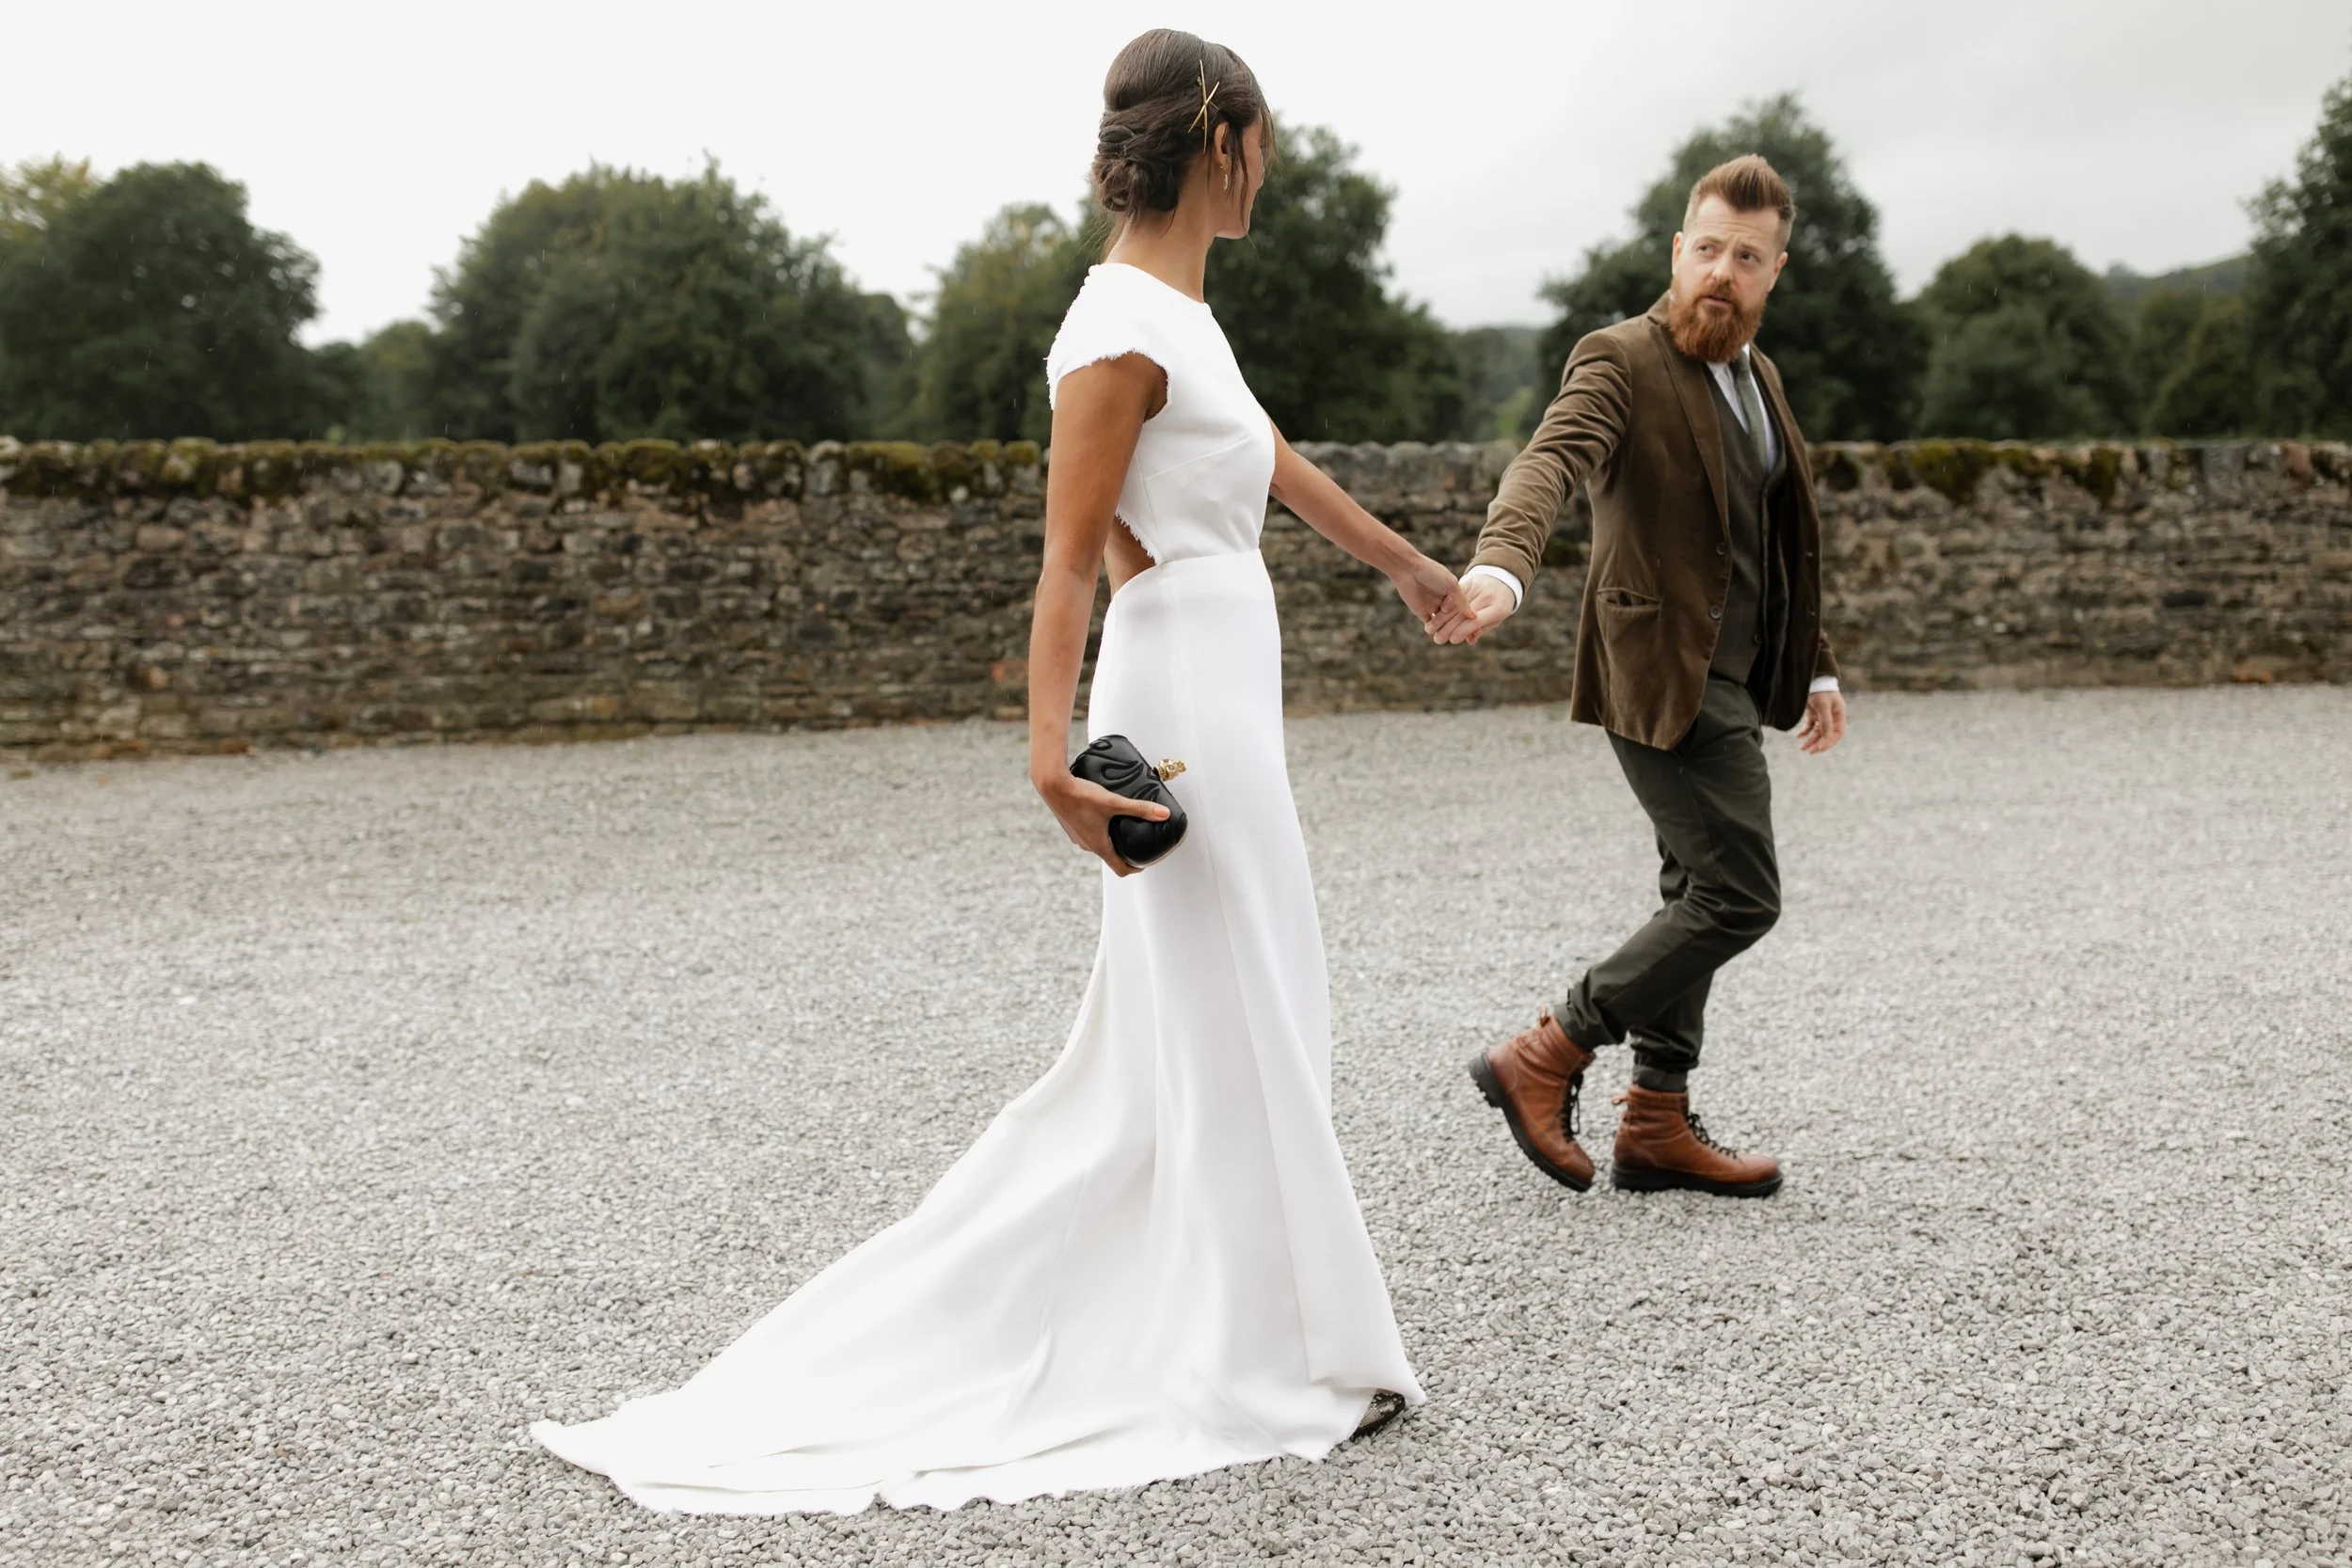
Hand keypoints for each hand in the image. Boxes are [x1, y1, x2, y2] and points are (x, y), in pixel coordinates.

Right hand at [1033, 771, 1169, 876]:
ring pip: (1099, 845)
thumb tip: (1164, 814)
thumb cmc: (1080, 795)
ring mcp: (1077, 837)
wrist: (1053, 785)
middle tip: (1138, 840)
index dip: (1135, 869)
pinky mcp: (1072, 827)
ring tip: (1123, 826)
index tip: (1145, 862)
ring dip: (1112, 841)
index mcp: (1099, 845)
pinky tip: (1104, 816)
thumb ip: (1140, 808)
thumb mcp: (1114, 802)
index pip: (1120, 869)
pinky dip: (1099, 831)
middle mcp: (1087, 845)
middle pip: (1110, 857)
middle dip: (1125, 852)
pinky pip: (1089, 834)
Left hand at [1390, 554, 1469, 630]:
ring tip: (1454, 636)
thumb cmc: (1432, 573)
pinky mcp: (1422, 612)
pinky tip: (1442, 633)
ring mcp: (1433, 606)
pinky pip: (1430, 624)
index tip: (1476, 626)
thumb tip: (1474, 615)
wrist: (1409, 571)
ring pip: (1443, 622)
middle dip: (1459, 625)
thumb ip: (1462, 600)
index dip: (1469, 616)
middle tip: (1467, 635)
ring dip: (1447, 629)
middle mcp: (1444, 599)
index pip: (1463, 607)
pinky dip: (1435, 629)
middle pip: (1454, 616)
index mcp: (1453, 591)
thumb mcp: (1452, 585)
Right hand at [1429, 572, 1515, 644]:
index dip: (1463, 631)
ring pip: (1456, 604)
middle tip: (1437, 639)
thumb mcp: (1496, 619)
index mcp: (1498, 608)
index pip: (1476, 621)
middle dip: (1449, 628)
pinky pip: (1454, 593)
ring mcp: (1478, 587)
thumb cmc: (1499, 605)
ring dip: (1441, 617)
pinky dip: (1444, 604)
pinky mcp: (1469, 581)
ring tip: (1431, 629)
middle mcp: (1488, 597)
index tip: (1452, 640)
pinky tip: (1434, 614)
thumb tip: (1469, 641)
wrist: (1503, 581)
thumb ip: (1482, 629)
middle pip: (1464, 614)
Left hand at [1795, 689, 1846, 753]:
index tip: (1820, 748)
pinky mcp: (1813, 715)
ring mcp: (1822, 717)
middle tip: (1810, 751)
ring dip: (1811, 741)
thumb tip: (1826, 738)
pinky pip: (1810, 727)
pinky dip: (1804, 732)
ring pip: (1817, 733)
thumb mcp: (1823, 705)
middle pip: (1827, 735)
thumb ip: (1825, 722)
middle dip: (1819, 744)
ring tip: (1802, 748)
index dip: (1829, 742)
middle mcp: (1832, 718)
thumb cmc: (1820, 690)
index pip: (1837, 733)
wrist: (1812, 679)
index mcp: (1839, 715)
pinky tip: (1798, 736)